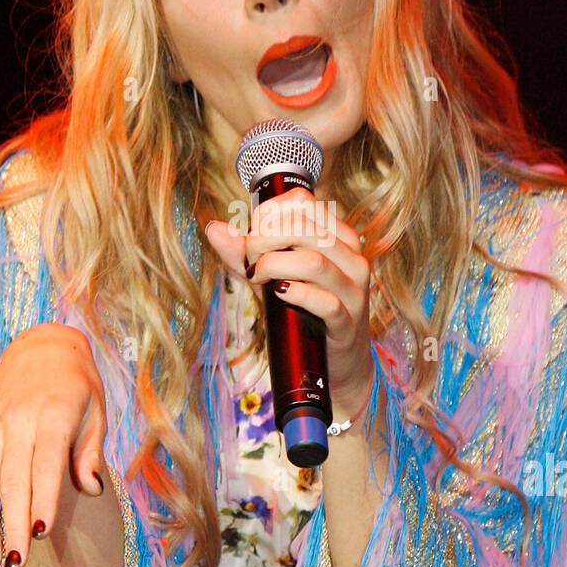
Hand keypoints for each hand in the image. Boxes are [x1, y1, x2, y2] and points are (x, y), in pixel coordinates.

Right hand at [0, 322, 108, 566]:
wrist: (44, 344)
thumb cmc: (77, 386)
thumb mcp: (96, 412)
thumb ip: (89, 452)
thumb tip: (90, 489)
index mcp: (52, 416)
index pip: (46, 468)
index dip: (42, 503)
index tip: (40, 536)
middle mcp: (16, 417)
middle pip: (12, 481)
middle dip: (12, 526)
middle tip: (15, 564)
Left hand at [204, 187, 373, 415]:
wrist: (334, 363)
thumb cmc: (303, 311)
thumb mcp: (271, 276)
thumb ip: (243, 254)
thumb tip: (214, 229)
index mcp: (338, 236)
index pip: (303, 203)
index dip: (267, 214)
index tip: (250, 234)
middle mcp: (351, 257)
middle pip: (305, 228)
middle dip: (264, 240)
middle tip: (248, 260)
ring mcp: (353, 290)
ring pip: (313, 261)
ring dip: (274, 265)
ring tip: (258, 276)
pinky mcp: (348, 321)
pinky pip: (324, 302)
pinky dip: (295, 294)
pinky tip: (279, 294)